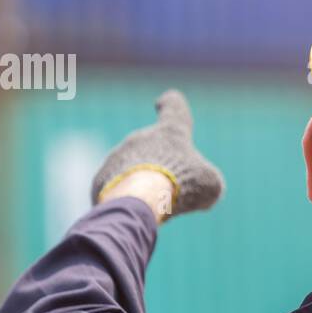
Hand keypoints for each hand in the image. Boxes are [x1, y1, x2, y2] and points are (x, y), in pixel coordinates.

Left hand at [91, 90, 224, 218]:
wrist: (139, 199)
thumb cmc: (181, 185)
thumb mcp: (210, 183)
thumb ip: (206, 181)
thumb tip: (201, 191)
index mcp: (170, 133)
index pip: (174, 110)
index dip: (173, 105)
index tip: (167, 100)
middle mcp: (140, 139)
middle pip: (153, 151)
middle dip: (159, 168)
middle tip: (171, 192)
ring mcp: (117, 157)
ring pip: (132, 173)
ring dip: (142, 188)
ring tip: (153, 206)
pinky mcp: (101, 179)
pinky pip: (116, 189)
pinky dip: (125, 201)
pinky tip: (134, 213)